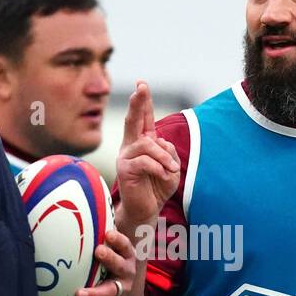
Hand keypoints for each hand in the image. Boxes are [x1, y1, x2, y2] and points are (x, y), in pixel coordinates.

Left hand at [65, 227, 138, 295]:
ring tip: (78, 294)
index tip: (108, 233)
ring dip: (94, 293)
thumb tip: (85, 192)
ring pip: (109, 292)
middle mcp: (127, 272)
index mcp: (127, 254)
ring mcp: (119, 290)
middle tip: (98, 251)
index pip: (126, 245)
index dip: (118, 240)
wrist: (124, 280)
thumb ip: (102, 222)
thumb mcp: (112, 239)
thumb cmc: (113, 252)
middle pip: (121, 266)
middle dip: (110, 259)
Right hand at [115, 81, 178, 231]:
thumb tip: (160, 142)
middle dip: (138, 102)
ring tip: (171, 170)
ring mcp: (126, 157)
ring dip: (164, 157)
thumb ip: (168, 152)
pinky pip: (145, 161)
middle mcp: (131, 147)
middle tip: (141, 87)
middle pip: (133, 120)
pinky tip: (163, 176)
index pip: (143, 119)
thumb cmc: (157, 188)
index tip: (141, 84)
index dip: (143, 102)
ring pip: (147, 144)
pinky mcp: (124, 169)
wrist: (146, 210)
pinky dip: (159, 168)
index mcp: (143, 143)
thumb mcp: (171, 168)